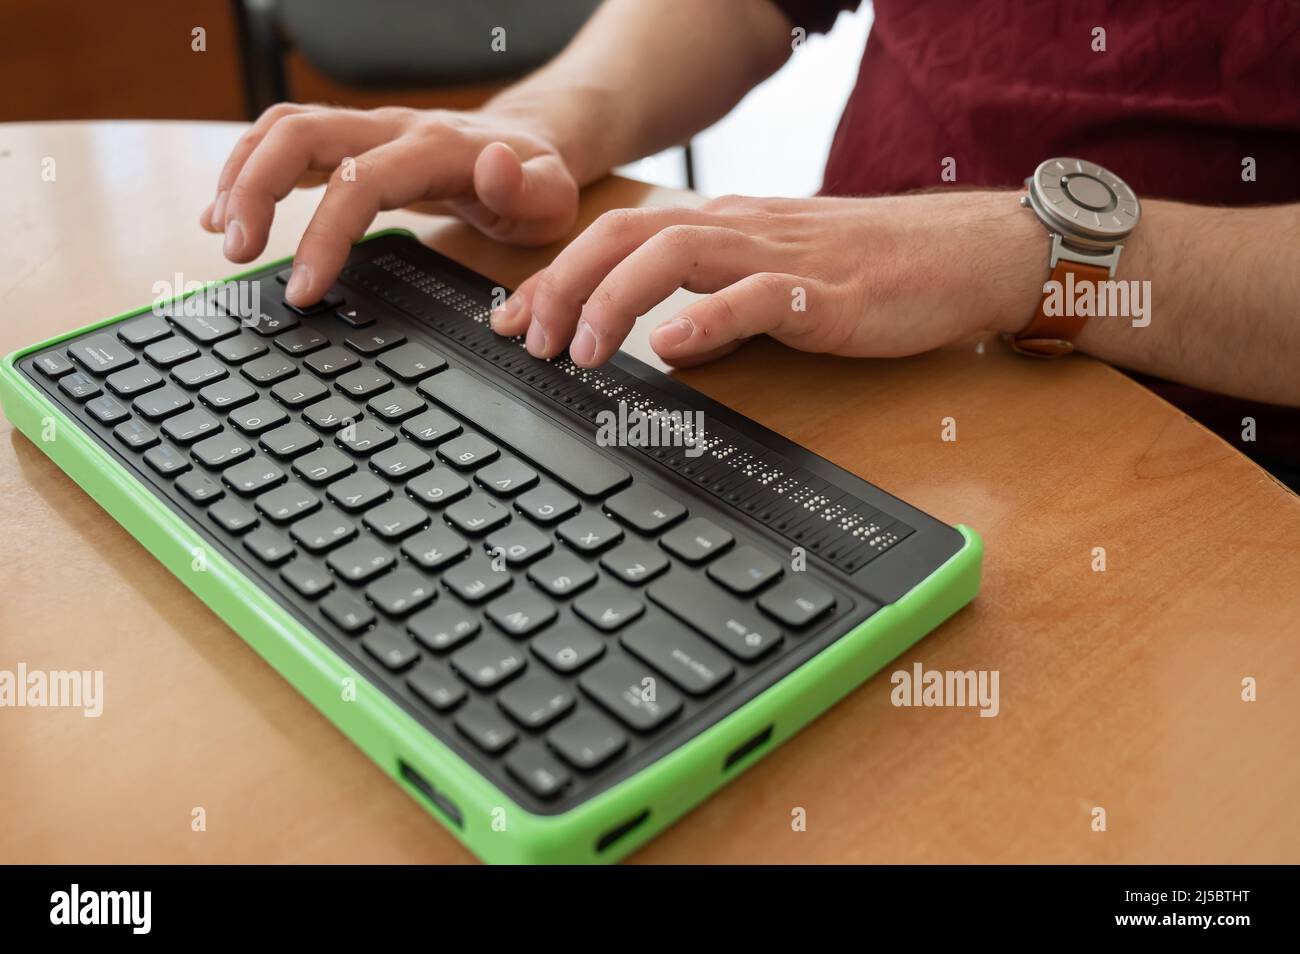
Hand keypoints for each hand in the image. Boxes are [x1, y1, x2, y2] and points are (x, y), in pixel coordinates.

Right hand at [201, 103, 579, 305]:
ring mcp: (367, 131)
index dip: (324, 233)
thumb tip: (496, 164)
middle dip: (255, 189)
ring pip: (283, 129)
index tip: (303, 289)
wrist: (529, 143)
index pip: (360, 182)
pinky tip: (228, 211)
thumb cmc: (536, 180)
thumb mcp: (552, 194)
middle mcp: (391, 129)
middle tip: (235, 252)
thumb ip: (528, 187)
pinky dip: (248, 168)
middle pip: (300, 135)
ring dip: (240, 174)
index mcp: (434, 148)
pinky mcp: (351, 141)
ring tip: (221, 234)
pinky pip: (287, 139)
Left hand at [490, 191, 1043, 366]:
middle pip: (629, 232)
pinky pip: (756, 297)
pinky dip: (705, 319)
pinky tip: (669, 349)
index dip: (556, 274)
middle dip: (563, 282)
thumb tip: (664, 346)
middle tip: (526, 337)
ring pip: (676, 252)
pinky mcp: (825, 293)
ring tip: (580, 350)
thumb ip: (717, 309)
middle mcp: (742, 230)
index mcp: (725, 229)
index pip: (620, 234)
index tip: (511, 318)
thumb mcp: (776, 288)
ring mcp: (782, 257)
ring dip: (614, 300)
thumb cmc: (872, 272)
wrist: (964, 254)